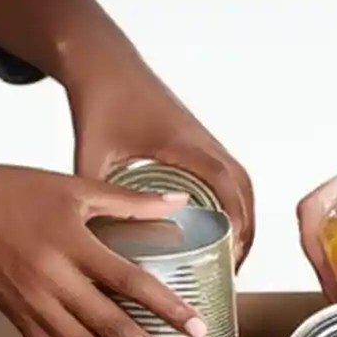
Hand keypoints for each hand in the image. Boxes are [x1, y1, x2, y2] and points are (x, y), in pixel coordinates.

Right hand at [0, 166, 205, 336]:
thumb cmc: (15, 190)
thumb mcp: (76, 188)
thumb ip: (131, 200)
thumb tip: (181, 202)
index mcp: (74, 245)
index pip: (132, 282)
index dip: (169, 308)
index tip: (200, 331)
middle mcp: (55, 281)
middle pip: (113, 331)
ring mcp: (34, 306)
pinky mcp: (18, 321)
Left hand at [68, 66, 254, 266]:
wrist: (105, 65)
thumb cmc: (102, 102)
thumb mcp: (92, 154)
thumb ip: (93, 194)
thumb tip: (91, 239)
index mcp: (184, 144)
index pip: (225, 185)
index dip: (235, 224)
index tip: (232, 256)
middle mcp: (203, 142)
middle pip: (243, 192)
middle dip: (245, 234)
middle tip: (233, 271)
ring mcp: (205, 141)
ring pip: (241, 185)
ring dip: (243, 220)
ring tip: (232, 257)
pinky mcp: (199, 142)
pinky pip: (229, 176)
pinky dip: (234, 204)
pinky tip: (220, 229)